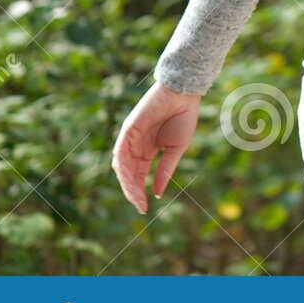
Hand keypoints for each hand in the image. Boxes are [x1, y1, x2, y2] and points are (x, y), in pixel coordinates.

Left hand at [112, 81, 200, 213]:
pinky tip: (128, 177)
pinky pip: (120, 151)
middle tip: (139, 205)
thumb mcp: (176, 149)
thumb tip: (156, 193)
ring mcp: (130, 138)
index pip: (138, 175)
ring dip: (127, 182)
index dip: (140, 192)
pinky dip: (122, 165)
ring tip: (135, 195)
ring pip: (121, 166)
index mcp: (148, 151)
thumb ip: (165, 169)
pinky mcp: (128, 129)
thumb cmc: (183, 117)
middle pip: (128, 174)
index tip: (144, 208)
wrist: (183, 94)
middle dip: (133, 191)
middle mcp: (136, 146)